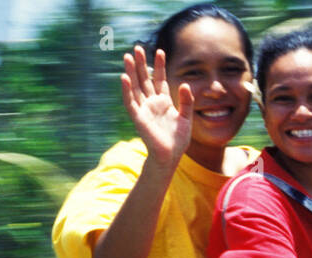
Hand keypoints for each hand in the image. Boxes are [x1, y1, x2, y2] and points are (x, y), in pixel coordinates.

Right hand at [120, 45, 192, 170]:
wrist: (171, 156)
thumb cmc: (178, 140)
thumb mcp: (186, 118)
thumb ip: (186, 101)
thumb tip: (185, 84)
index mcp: (163, 102)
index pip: (159, 79)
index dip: (159, 66)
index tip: (160, 51)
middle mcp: (151, 103)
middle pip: (145, 79)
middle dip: (142, 64)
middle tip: (138, 47)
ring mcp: (143, 109)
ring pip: (135, 87)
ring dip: (131, 72)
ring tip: (128, 56)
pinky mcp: (137, 117)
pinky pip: (130, 101)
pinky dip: (127, 90)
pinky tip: (124, 77)